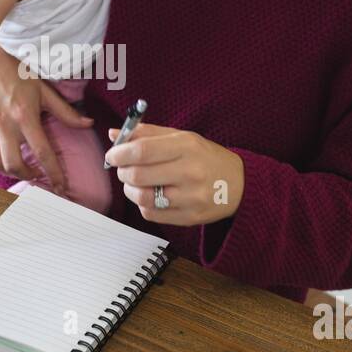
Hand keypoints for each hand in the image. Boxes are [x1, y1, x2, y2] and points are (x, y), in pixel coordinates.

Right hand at [0, 43, 91, 192]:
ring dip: (12, 171)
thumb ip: (66, 112)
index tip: (60, 185)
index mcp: (24, 115)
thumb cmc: (19, 73)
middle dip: (29, 175)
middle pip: (15, 165)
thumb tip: (88, 124)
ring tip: (22, 167)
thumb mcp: (45, 91)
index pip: (42, 153)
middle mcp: (3, 123)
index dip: (53, 173)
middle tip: (37, 174)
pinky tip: (5, 156)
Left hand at [105, 123, 244, 225]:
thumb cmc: (205, 157)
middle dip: (123, 172)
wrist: (240, 184)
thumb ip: (147, 134)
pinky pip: (151, 214)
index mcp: (187, 146)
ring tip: (136, 183)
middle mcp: (190, 172)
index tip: (112, 155)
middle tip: (124, 169)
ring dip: (130, 190)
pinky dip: (143, 205)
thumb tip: (113, 134)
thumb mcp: (181, 137)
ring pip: (142, 198)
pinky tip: (151, 196)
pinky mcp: (190, 217)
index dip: (120, 154)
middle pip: (138, 175)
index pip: (142, 151)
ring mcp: (191, 197)